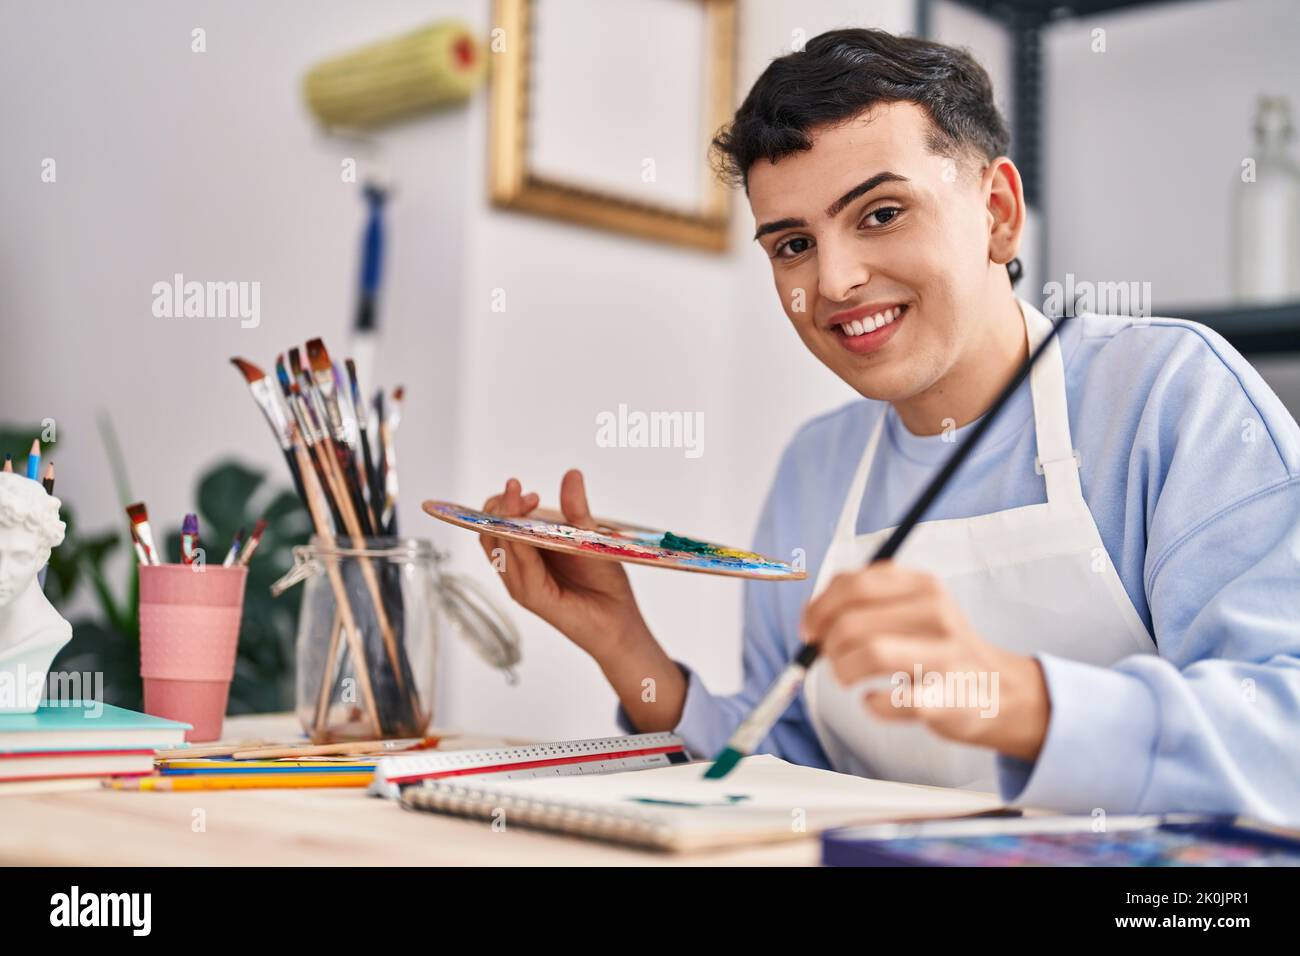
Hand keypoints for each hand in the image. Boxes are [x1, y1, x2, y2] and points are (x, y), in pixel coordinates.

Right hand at [479, 470, 649, 660]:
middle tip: (527, 496)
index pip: (495, 522)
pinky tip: (529, 528)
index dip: (504, 503)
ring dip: (507, 521)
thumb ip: (575, 509)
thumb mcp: (588, 536)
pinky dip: (520, 545)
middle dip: (501, 507)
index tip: (526, 492)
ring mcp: (521, 584)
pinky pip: (519, 566)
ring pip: (499, 547)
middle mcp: (517, 569)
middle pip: (489, 532)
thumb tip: (572, 473)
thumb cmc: (603, 581)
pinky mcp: (533, 597)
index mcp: (525, 553)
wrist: (619, 619)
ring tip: (526, 502)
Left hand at [800, 561, 1050, 762]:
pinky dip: (870, 704)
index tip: (809, 630)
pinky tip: (874, 701)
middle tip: (831, 659)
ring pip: (869, 654)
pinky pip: (887, 701)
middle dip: (828, 645)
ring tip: (848, 678)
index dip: (819, 608)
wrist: (1000, 691)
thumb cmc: (939, 647)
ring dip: (843, 671)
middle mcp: (937, 613)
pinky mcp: (946, 698)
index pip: (853, 585)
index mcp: (922, 585)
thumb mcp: (914, 607)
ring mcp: (945, 656)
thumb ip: (866, 602)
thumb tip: (812, 619)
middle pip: (853, 623)